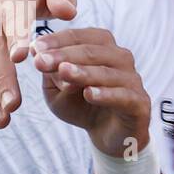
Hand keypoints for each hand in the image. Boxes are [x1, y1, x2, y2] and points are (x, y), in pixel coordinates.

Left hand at [32, 28, 149, 156]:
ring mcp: (133, 80)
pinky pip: (123, 96)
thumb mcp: (57, 89)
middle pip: (93, 51)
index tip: (34, 47)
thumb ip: (49, 72)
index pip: (79, 37)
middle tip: (41, 61)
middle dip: (64, 55)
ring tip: (63, 72)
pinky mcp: (140, 104)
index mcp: (102, 47)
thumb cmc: (81, 105)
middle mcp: (121, 58)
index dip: (56, 40)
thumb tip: (36, 52)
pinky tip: (89, 94)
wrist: (107, 136)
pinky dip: (106, 94)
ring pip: (108, 72)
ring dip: (84, 71)